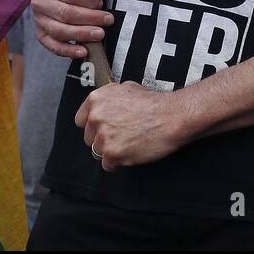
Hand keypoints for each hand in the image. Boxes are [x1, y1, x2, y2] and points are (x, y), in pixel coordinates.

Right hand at [31, 0, 112, 58]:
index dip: (89, 1)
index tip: (102, 5)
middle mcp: (39, 2)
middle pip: (65, 13)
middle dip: (90, 19)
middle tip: (107, 20)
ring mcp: (39, 20)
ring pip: (59, 31)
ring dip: (82, 35)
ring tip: (99, 34)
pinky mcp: (41, 35)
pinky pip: (53, 46)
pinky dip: (69, 51)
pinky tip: (84, 51)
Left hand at [75, 81, 189, 170]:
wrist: (172, 116)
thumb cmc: (155, 103)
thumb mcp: (128, 88)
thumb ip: (110, 99)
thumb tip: (106, 106)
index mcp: (97, 100)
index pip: (81, 120)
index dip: (93, 125)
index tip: (102, 128)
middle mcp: (96, 117)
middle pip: (89, 137)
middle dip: (103, 138)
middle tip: (122, 135)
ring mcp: (103, 136)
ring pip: (98, 152)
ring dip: (111, 150)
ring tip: (129, 143)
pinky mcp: (112, 154)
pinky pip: (108, 165)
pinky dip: (118, 162)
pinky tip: (131, 152)